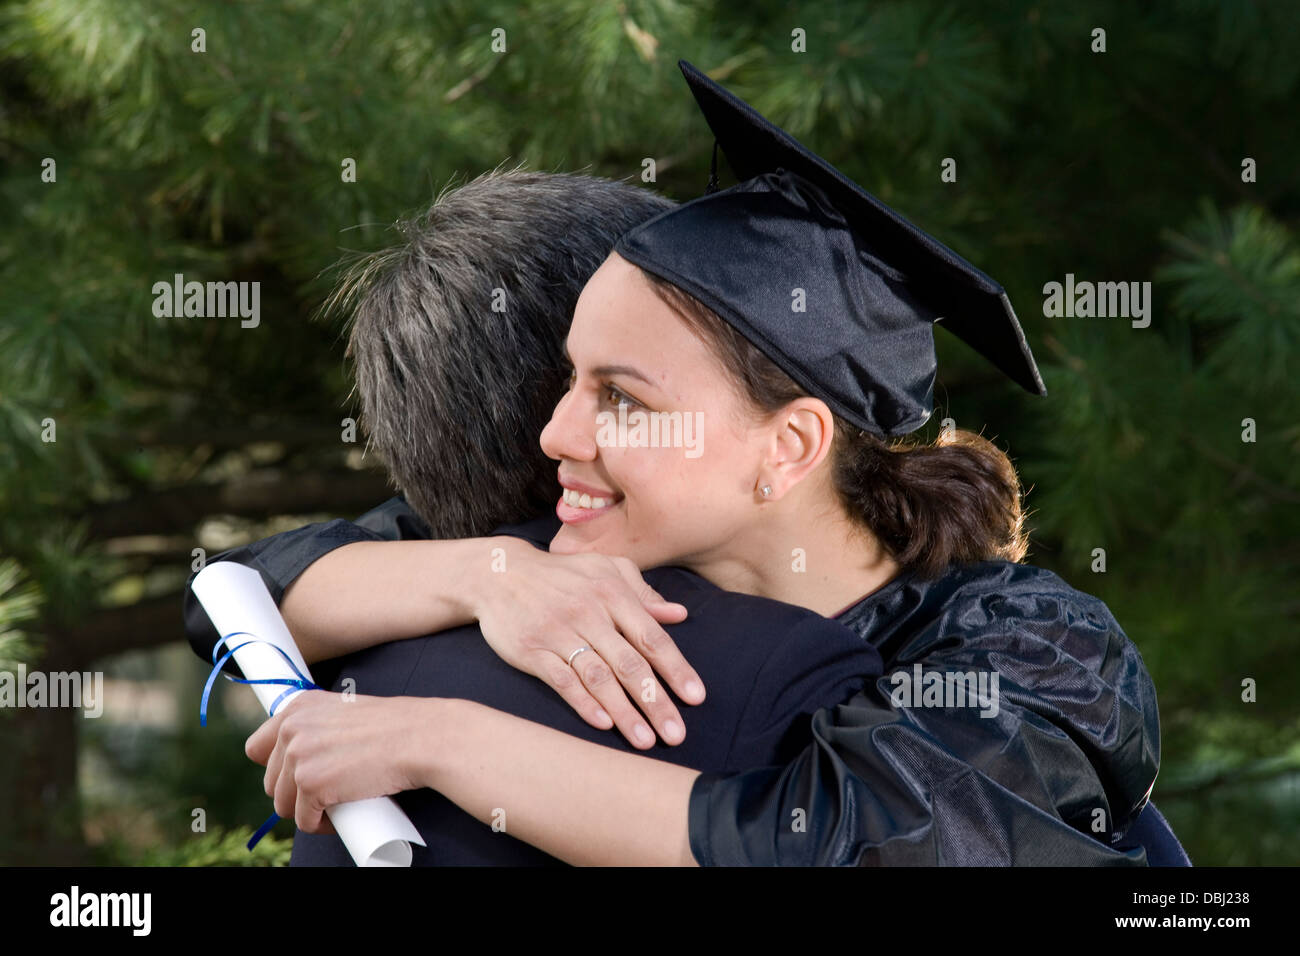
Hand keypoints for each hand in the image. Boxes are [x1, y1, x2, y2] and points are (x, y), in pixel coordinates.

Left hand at [244, 690, 426, 833]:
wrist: (419, 738)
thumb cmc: (394, 727)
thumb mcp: (345, 711)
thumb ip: (318, 726)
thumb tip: (306, 756)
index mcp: (298, 707)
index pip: (257, 748)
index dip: (276, 768)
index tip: (296, 776)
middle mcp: (291, 729)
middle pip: (271, 782)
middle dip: (296, 794)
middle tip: (326, 794)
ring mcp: (299, 757)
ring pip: (284, 805)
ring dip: (307, 811)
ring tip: (333, 807)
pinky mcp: (311, 785)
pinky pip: (304, 821)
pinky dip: (320, 826)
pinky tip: (338, 818)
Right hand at [470, 540, 704, 748]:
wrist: (500, 574)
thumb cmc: (563, 575)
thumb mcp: (605, 570)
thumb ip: (642, 593)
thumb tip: (680, 614)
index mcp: (612, 593)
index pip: (652, 637)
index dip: (676, 669)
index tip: (696, 698)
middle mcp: (589, 613)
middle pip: (629, 664)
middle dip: (656, 702)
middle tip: (676, 734)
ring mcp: (559, 633)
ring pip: (598, 678)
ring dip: (624, 712)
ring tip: (645, 740)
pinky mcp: (532, 650)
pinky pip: (562, 680)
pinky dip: (584, 703)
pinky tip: (603, 723)